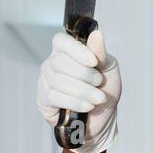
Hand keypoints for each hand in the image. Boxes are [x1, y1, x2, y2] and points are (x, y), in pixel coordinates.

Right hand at [35, 29, 121, 152]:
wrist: (102, 119)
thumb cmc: (104, 90)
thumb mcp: (109, 69)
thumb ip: (101, 53)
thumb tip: (96, 34)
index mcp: (67, 51)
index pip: (61, 42)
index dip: (76, 50)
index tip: (93, 61)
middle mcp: (52, 64)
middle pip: (59, 62)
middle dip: (84, 74)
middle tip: (99, 83)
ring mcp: (45, 81)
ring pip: (58, 81)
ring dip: (83, 91)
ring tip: (98, 98)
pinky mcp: (43, 100)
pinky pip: (55, 97)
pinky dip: (75, 102)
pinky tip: (87, 106)